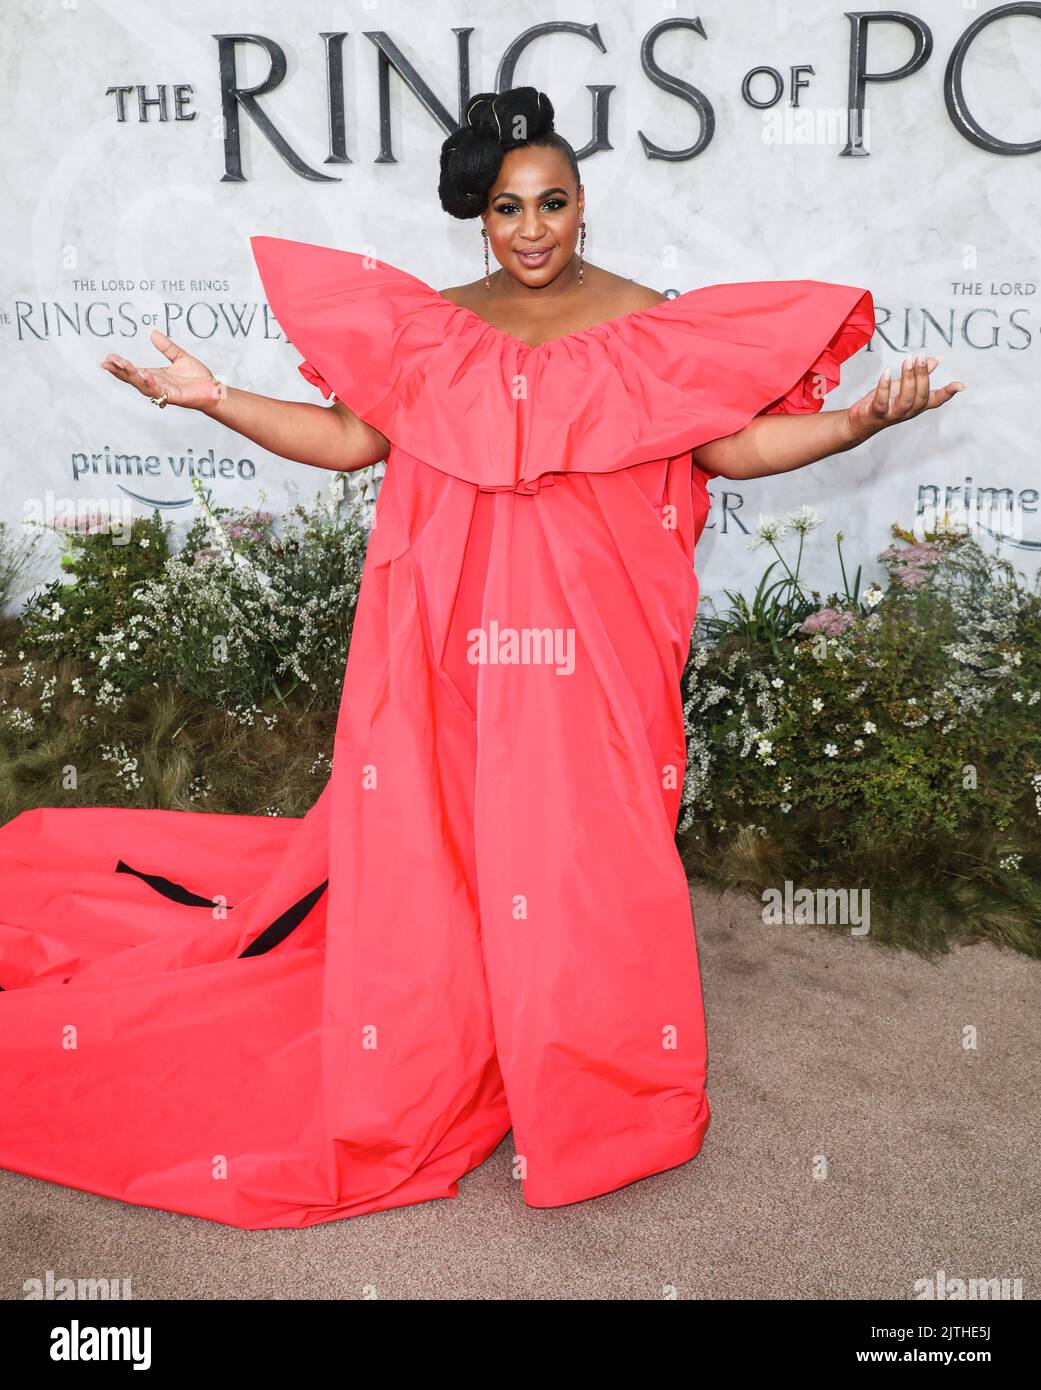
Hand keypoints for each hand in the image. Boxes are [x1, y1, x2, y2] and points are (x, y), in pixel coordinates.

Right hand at [99, 329, 223, 409]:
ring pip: (142, 385)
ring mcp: (163, 392)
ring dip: (131, 376)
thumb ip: (166, 346)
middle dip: (119, 371)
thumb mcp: (180, 357)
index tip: (107, 358)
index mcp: (155, 375)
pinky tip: (145, 374)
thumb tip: (152, 332)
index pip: (132, 371)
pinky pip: (158, 391)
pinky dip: (150, 383)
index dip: (120, 366)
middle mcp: (156, 385)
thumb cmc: (198, 377)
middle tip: (106, 362)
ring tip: (121, 365)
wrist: (213, 389)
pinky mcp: (172, 397)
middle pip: (132, 379)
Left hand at [847, 355, 963, 443]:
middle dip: (922, 375)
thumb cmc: (883, 402)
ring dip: (908, 379)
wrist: (859, 422)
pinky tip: (886, 372)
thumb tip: (937, 359)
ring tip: (907, 360)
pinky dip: (884, 387)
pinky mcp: (877, 414)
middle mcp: (908, 412)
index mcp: (916, 405)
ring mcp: (892, 414)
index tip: (961, 385)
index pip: (935, 400)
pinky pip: (882, 402)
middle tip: (920, 356)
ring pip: (906, 399)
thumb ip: (919, 374)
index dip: (947, 393)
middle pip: (921, 396)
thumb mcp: (902, 386)